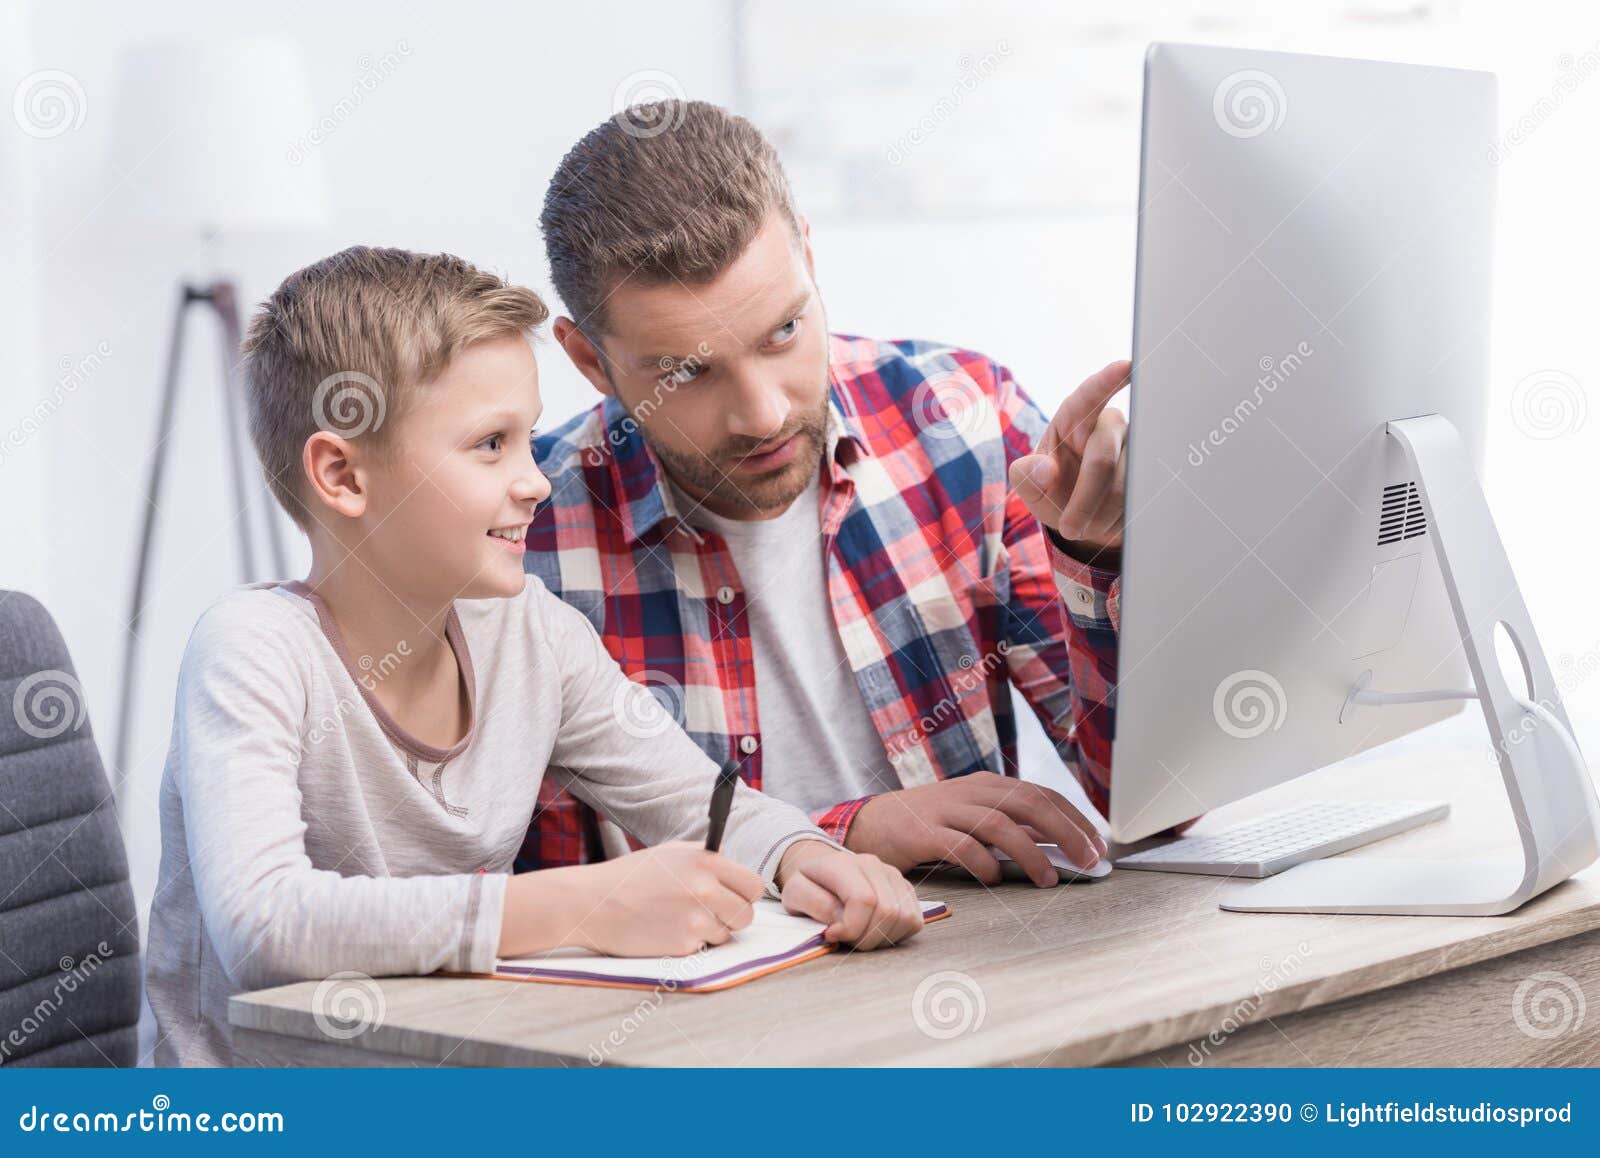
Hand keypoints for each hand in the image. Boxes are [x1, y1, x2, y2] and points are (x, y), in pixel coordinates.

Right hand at [500, 842, 764, 958]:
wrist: (594, 903)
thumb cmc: (631, 876)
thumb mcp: (671, 852)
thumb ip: (707, 857)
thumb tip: (733, 866)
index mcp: (706, 862)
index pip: (754, 886)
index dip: (745, 894)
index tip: (735, 897)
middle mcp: (706, 890)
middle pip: (747, 915)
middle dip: (733, 917)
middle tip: (712, 913)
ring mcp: (695, 920)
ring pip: (726, 934)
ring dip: (710, 931)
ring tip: (679, 918)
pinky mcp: (683, 946)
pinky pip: (702, 948)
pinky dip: (690, 944)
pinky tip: (666, 930)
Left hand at [776, 841, 923, 949]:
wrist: (822, 871)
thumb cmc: (809, 886)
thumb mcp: (794, 893)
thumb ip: (813, 904)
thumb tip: (838, 922)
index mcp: (844, 864)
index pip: (864, 900)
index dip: (851, 928)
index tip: (832, 934)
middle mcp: (873, 865)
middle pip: (888, 911)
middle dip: (866, 937)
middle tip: (846, 939)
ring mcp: (893, 876)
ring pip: (905, 918)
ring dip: (882, 938)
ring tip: (859, 935)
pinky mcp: (905, 889)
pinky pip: (915, 920)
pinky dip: (897, 934)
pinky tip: (875, 931)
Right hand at [843, 772, 1108, 887]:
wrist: (871, 823)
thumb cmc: (928, 824)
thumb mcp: (972, 816)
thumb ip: (1010, 827)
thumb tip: (1057, 848)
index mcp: (987, 785)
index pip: (1041, 794)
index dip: (1074, 818)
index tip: (1096, 845)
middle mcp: (970, 792)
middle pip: (1028, 803)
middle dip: (1065, 831)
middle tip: (1088, 859)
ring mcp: (946, 811)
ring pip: (999, 824)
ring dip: (1030, 852)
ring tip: (1048, 879)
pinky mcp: (924, 833)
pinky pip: (961, 846)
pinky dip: (984, 863)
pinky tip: (995, 879)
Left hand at [1009, 358, 1129, 565]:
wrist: (1084, 518)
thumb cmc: (1053, 490)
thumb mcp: (1029, 485)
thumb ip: (1026, 476)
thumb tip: (1043, 470)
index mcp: (1074, 419)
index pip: (1089, 396)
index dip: (1107, 382)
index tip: (1125, 367)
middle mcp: (1110, 426)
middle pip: (1103, 458)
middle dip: (1084, 499)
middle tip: (1071, 527)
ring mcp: (1137, 448)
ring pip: (1126, 483)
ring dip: (1101, 513)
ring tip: (1086, 524)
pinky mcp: (1154, 472)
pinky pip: (1143, 496)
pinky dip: (1120, 518)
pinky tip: (1109, 520)